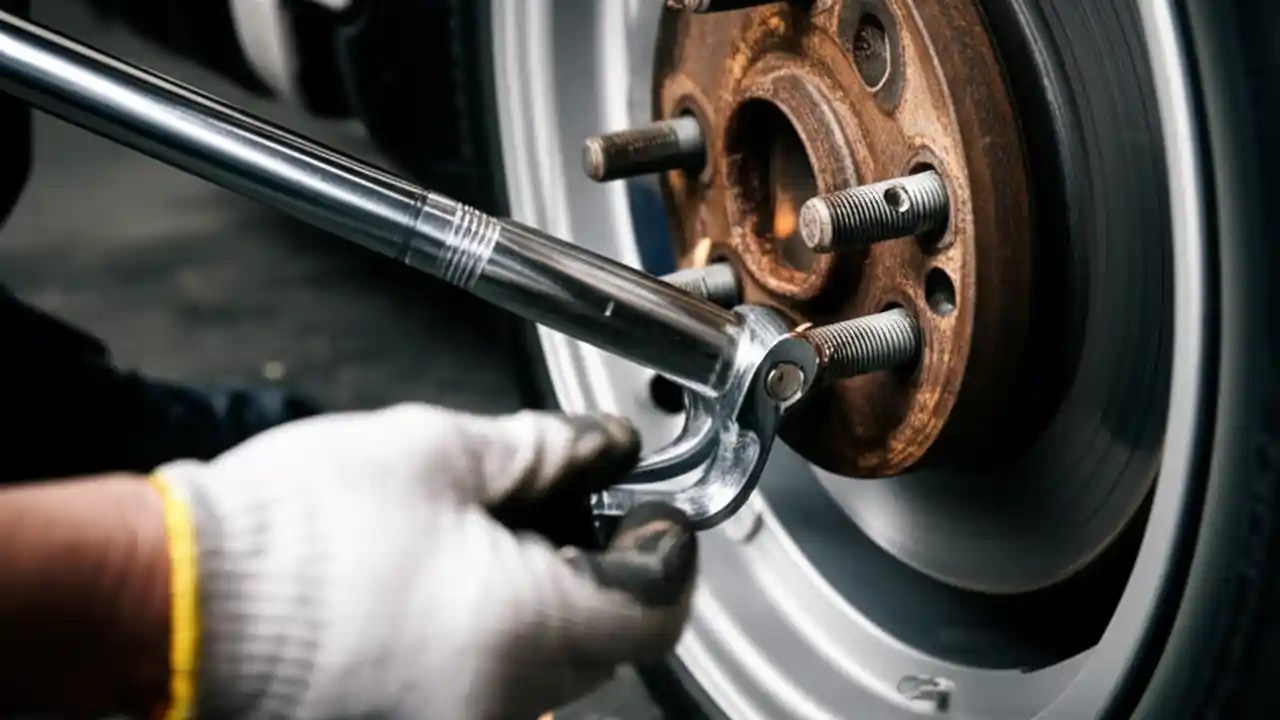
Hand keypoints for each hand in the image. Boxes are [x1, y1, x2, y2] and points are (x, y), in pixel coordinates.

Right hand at [154, 403, 695, 719]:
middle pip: (607, 637)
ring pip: (548, 661)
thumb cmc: (297, 533)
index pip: (660, 606)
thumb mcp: (441, 454)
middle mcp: (510, 703)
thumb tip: (606, 447)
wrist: (176, 601)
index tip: (649, 504)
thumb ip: (549, 451)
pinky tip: (445, 576)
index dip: (667, 546)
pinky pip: (492, 682)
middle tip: (558, 496)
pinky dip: (494, 631)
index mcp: (532, 632)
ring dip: (545, 595)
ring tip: (483, 527)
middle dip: (600, 561)